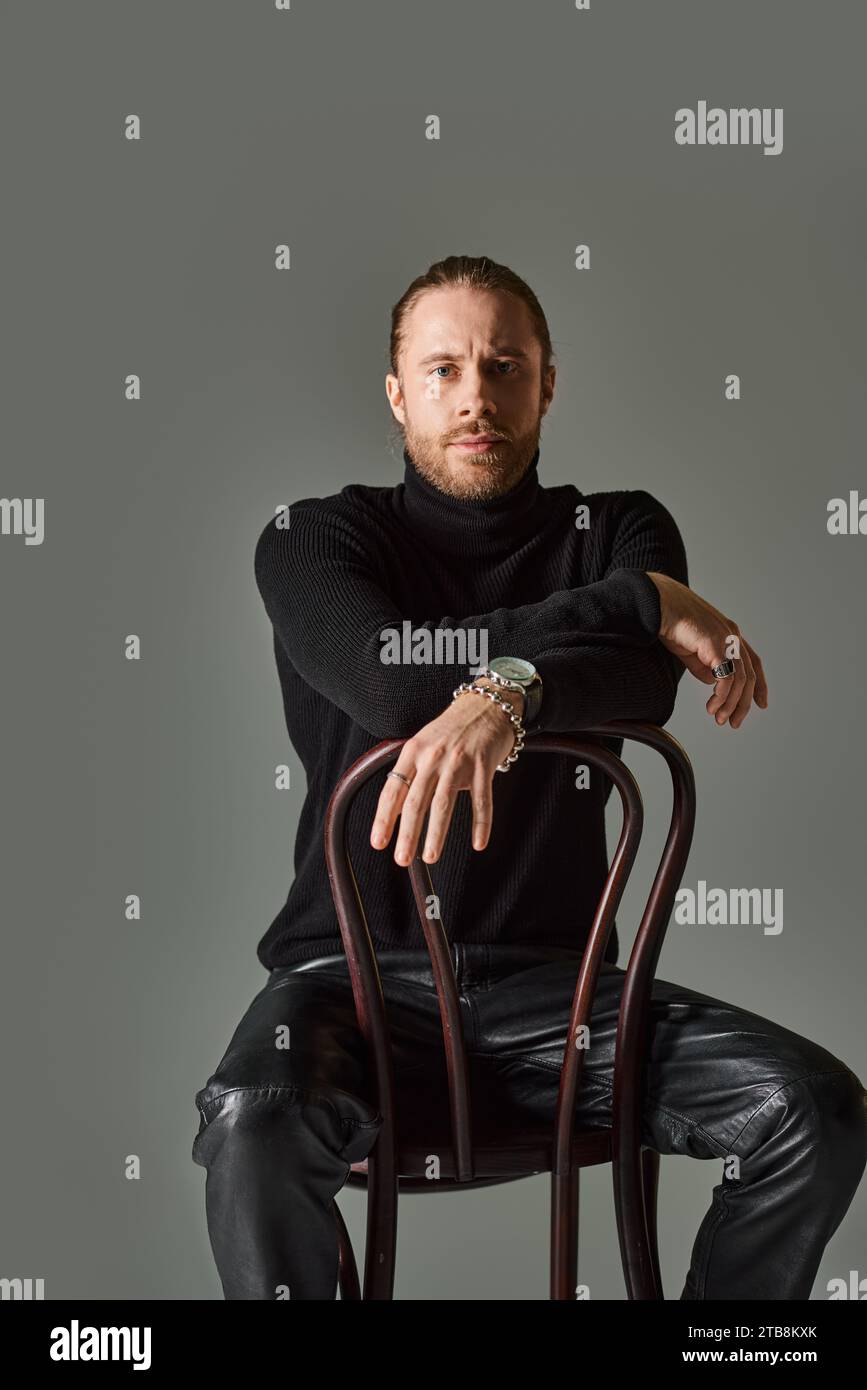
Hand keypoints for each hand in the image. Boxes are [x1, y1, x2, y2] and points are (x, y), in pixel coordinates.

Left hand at [369, 681, 523, 865]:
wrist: (486, 704)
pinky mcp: (484, 766)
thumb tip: (395, 810)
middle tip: (402, 858)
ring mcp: (459, 762)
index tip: (378, 841)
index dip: (384, 818)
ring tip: (430, 856)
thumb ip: (411, 774)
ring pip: (444, 804)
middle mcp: (434, 757)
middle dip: (407, 834)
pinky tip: (478, 843)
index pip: (393, 789)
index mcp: (414, 752)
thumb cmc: (452, 728)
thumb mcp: (423, 744)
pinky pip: (482, 801)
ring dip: (436, 834)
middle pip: (415, 801)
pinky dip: (481, 824)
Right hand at [646, 572, 768, 728]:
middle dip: (743, 703)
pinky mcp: (716, 645)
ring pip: (739, 680)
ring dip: (730, 703)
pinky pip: (726, 678)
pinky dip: (721, 696)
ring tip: (719, 718)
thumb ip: (704, 667)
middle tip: (733, 722)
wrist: (659, 606)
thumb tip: (713, 683)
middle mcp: (733, 636)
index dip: (758, 685)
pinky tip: (712, 706)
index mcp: (729, 636)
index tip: (760, 704)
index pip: (753, 663)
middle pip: (749, 676)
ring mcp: (727, 639)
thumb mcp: (691, 652)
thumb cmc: (671, 623)